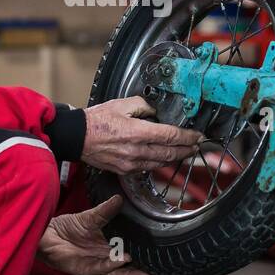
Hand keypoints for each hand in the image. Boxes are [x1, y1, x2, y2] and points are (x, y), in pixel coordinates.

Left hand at [37, 195, 163, 274]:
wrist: (46, 232)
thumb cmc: (68, 228)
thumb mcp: (92, 217)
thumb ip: (106, 210)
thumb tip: (120, 198)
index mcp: (108, 251)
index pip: (130, 260)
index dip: (145, 263)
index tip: (162, 265)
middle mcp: (102, 262)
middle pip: (126, 273)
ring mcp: (92, 267)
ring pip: (114, 274)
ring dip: (128, 274)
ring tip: (144, 273)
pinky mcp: (81, 269)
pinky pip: (98, 268)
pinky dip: (110, 265)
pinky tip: (121, 260)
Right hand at [81, 96, 202, 174]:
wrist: (77, 138)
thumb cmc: (96, 120)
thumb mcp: (122, 104)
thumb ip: (144, 105)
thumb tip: (156, 112)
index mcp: (137, 132)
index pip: (170, 136)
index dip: (188, 137)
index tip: (198, 136)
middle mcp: (136, 150)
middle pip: (170, 153)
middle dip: (186, 150)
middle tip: (196, 146)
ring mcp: (130, 163)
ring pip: (161, 163)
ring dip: (175, 158)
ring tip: (185, 152)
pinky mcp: (125, 170)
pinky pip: (148, 168)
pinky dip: (160, 163)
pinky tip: (164, 158)